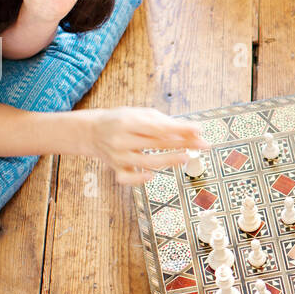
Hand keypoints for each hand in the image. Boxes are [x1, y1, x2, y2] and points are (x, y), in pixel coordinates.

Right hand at [86, 107, 209, 185]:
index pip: (157, 127)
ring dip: (168, 160)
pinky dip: (139, 178)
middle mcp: (120, 139)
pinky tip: (152, 174)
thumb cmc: (122, 121)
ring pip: (146, 162)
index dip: (179, 129)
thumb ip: (165, 123)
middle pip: (155, 144)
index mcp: (127, 122)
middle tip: (202, 144)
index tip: (198, 130)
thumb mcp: (141, 114)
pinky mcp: (116, 169)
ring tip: (186, 156)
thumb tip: (193, 131)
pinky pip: (128, 178)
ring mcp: (117, 156)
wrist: (92, 132)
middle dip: (182, 144)